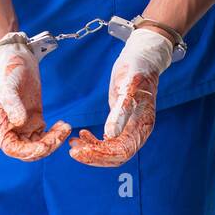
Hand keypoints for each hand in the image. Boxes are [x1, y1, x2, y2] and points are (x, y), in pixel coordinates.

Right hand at [0, 37, 70, 160]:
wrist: (14, 55)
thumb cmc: (5, 69)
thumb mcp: (6, 86)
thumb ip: (12, 105)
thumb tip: (20, 123)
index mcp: (1, 124)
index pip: (12, 148)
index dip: (27, 152)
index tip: (43, 145)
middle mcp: (12, 128)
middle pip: (28, 151)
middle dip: (45, 148)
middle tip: (60, 135)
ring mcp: (24, 124)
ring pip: (39, 145)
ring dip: (53, 142)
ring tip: (65, 128)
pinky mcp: (35, 117)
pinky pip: (46, 135)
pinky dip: (56, 134)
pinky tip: (63, 125)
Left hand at [69, 28, 172, 166]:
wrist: (141, 59)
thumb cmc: (137, 69)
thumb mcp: (128, 87)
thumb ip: (121, 111)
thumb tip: (110, 136)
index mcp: (142, 126)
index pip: (122, 152)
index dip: (101, 155)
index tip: (81, 151)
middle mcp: (137, 131)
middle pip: (116, 156)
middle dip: (94, 156)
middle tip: (72, 150)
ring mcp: (129, 128)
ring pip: (111, 151)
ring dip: (92, 151)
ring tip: (73, 144)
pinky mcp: (121, 123)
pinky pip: (109, 141)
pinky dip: (94, 142)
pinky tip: (82, 134)